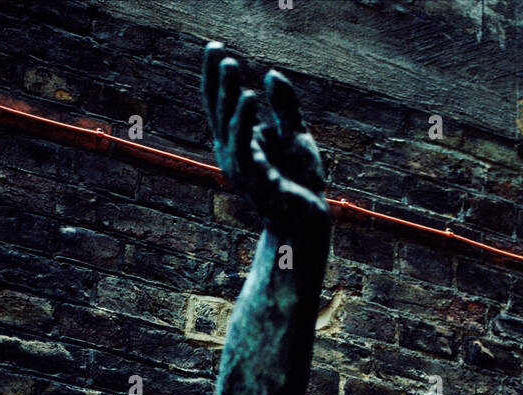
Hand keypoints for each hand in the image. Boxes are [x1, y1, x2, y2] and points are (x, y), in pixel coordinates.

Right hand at [202, 43, 328, 236]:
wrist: (307, 220)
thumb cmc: (299, 181)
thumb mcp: (295, 135)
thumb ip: (284, 106)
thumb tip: (270, 73)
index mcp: (239, 141)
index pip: (222, 104)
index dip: (216, 76)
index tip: (215, 45)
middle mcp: (233, 153)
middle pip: (219, 111)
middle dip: (218, 80)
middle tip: (218, 49)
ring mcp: (242, 168)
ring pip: (228, 126)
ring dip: (229, 94)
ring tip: (232, 65)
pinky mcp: (256, 180)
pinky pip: (245, 148)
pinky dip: (244, 123)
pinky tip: (250, 98)